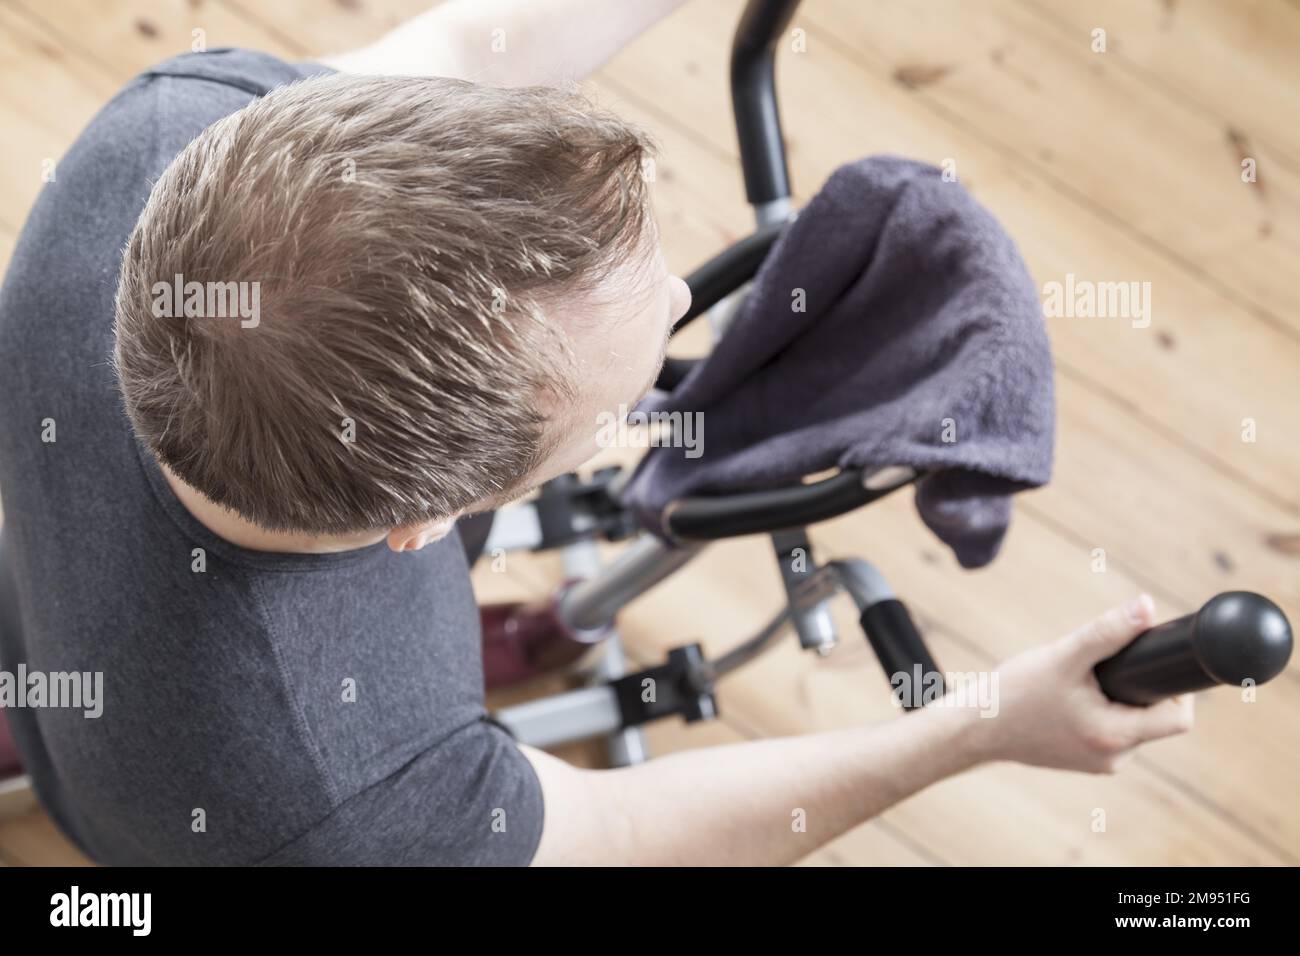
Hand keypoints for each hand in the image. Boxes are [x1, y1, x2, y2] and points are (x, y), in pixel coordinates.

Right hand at [973, 595, 1194, 773]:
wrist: (974, 727)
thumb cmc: (1015, 692)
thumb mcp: (1063, 656)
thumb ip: (1108, 632)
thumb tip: (1147, 606)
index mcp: (1115, 736)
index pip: (1178, 718)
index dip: (1175, 687)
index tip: (1150, 661)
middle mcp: (1113, 758)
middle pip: (1155, 719)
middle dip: (1138, 688)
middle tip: (1103, 668)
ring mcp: (1099, 763)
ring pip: (1132, 724)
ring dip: (1118, 699)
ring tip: (1080, 684)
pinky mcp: (1084, 760)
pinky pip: (1111, 732)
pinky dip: (1101, 711)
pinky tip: (1071, 699)